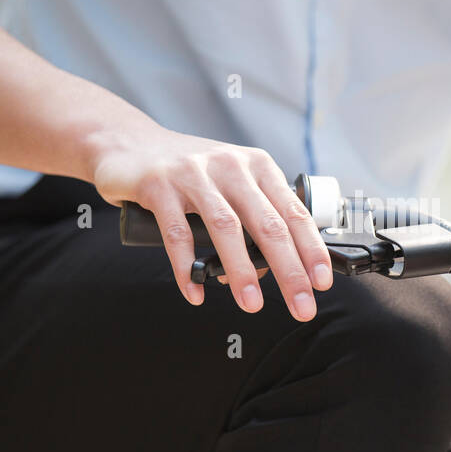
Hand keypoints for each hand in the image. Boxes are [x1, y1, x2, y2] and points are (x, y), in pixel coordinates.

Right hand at [90, 128, 332, 320]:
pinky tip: (195, 291)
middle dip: (289, 271)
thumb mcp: (228, 188)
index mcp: (257, 166)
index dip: (311, 249)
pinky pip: (177, 234)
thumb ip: (249, 225)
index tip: (322, 282)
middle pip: (268, 225)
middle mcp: (231, 166)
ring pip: (227, 228)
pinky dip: (187, 268)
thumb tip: (264, 273)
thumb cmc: (188, 173)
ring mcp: (194, 174)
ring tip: (252, 304)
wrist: (128, 145)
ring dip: (241, 271)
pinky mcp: (159, 185)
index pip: (293, 212)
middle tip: (302, 306)